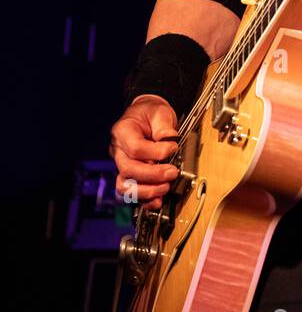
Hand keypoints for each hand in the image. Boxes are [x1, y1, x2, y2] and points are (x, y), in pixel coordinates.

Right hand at [110, 95, 179, 211]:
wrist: (146, 119)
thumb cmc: (150, 114)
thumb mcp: (159, 111)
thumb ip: (163, 124)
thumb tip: (169, 138)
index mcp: (123, 131)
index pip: (134, 147)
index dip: (155, 152)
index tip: (171, 149)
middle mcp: (118, 150)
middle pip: (128, 169)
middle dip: (153, 174)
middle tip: (172, 172)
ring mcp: (122, 165)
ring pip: (125, 186)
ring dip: (147, 190)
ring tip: (166, 186)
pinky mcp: (130, 176)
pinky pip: (131, 193)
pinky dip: (145, 200)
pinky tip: (158, 200)